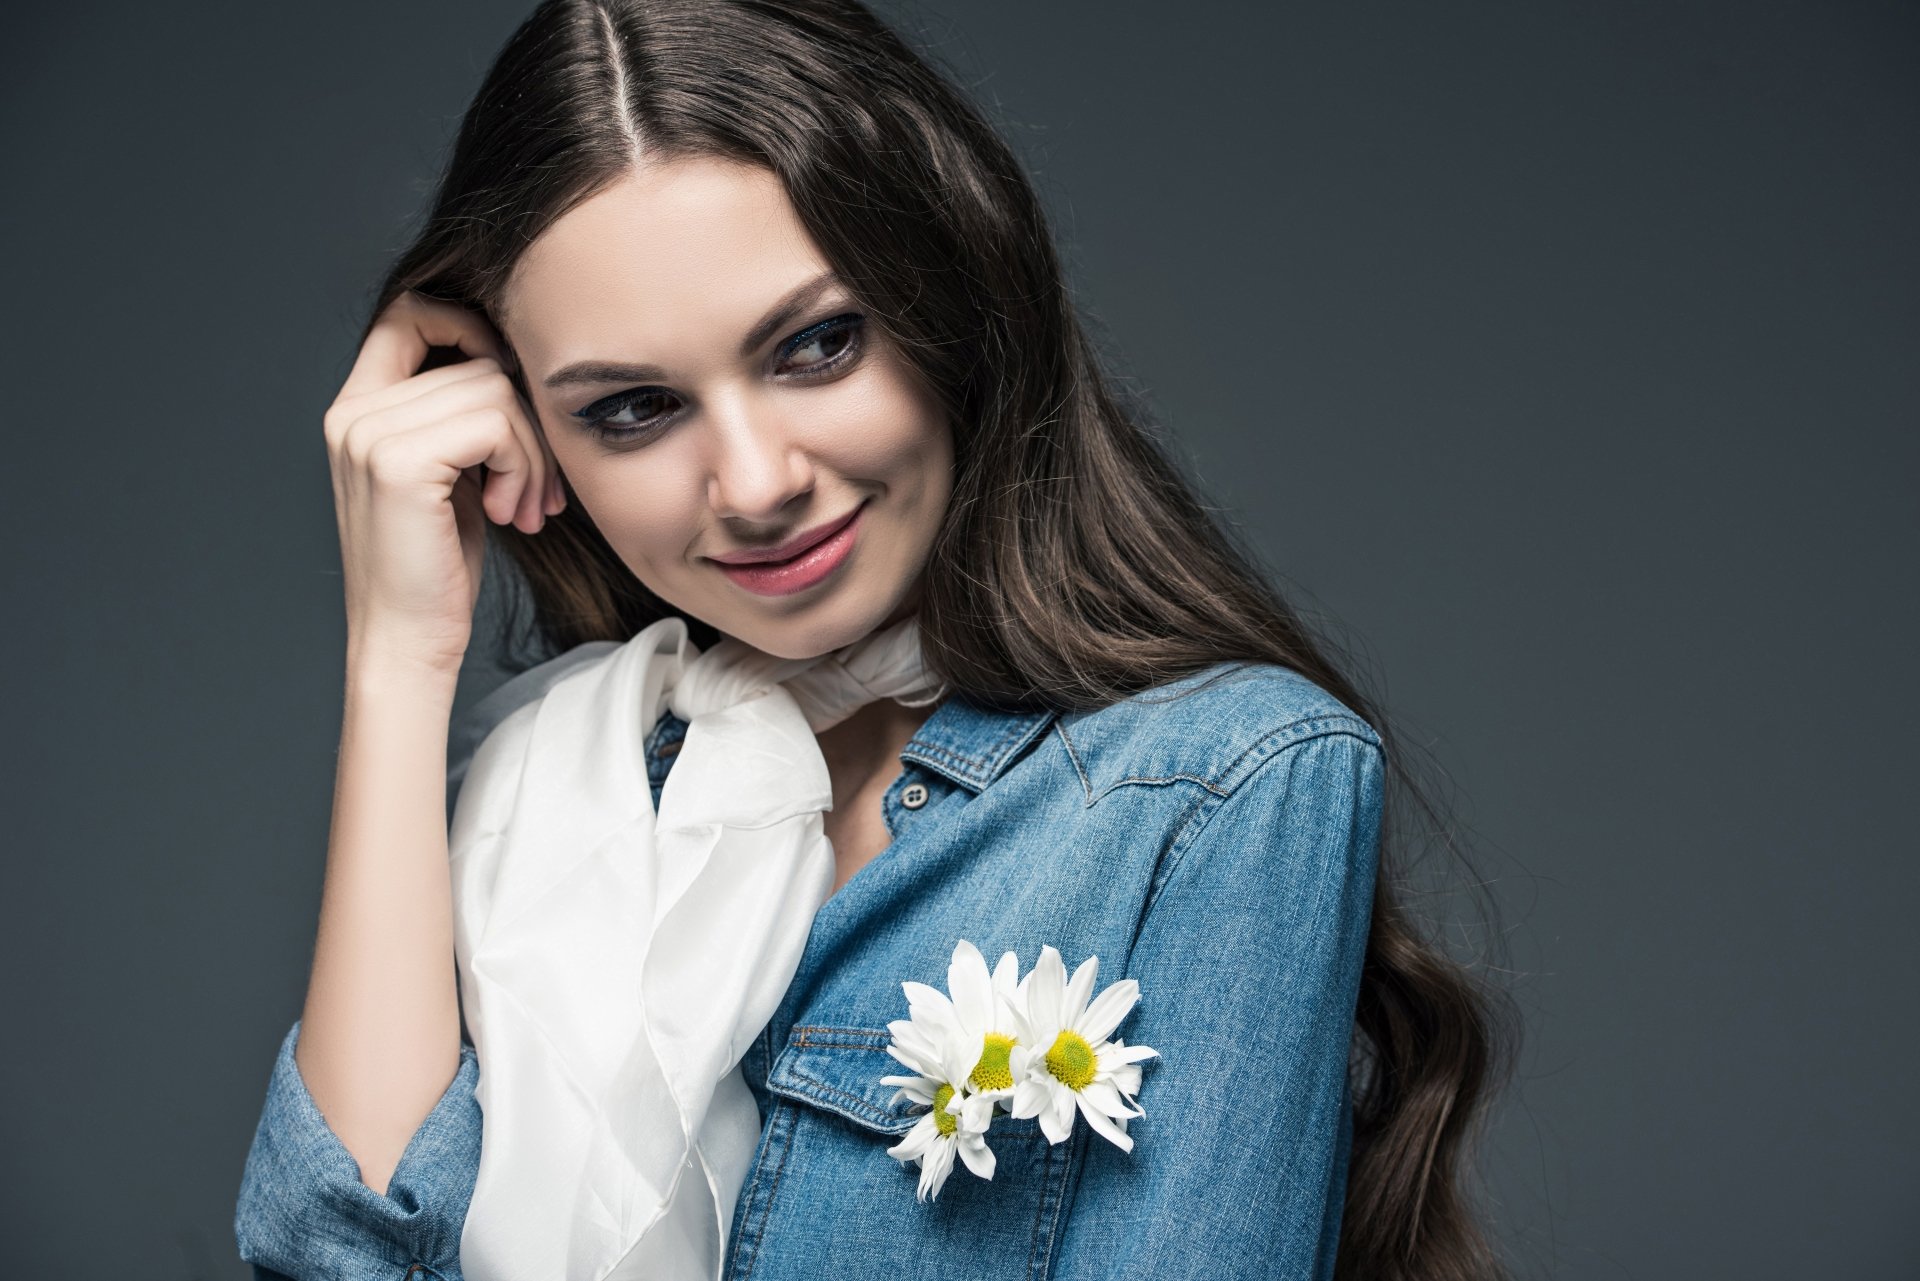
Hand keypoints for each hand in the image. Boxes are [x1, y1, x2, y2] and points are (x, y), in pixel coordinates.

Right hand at [323, 291, 563, 674]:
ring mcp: (369, 434)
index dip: (472, 330)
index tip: (512, 392)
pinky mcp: (398, 462)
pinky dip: (523, 466)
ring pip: (495, 391)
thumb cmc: (436, 565)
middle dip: (527, 423)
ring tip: (526, 508)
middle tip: (538, 488)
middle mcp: (352, 413)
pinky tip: (510, 513)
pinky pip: (496, 423)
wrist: (408, 639)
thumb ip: (459, 415)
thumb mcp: (448, 474)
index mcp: (356, 409)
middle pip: (476, 359)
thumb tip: (520, 360)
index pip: (409, 313)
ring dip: (533, 454)